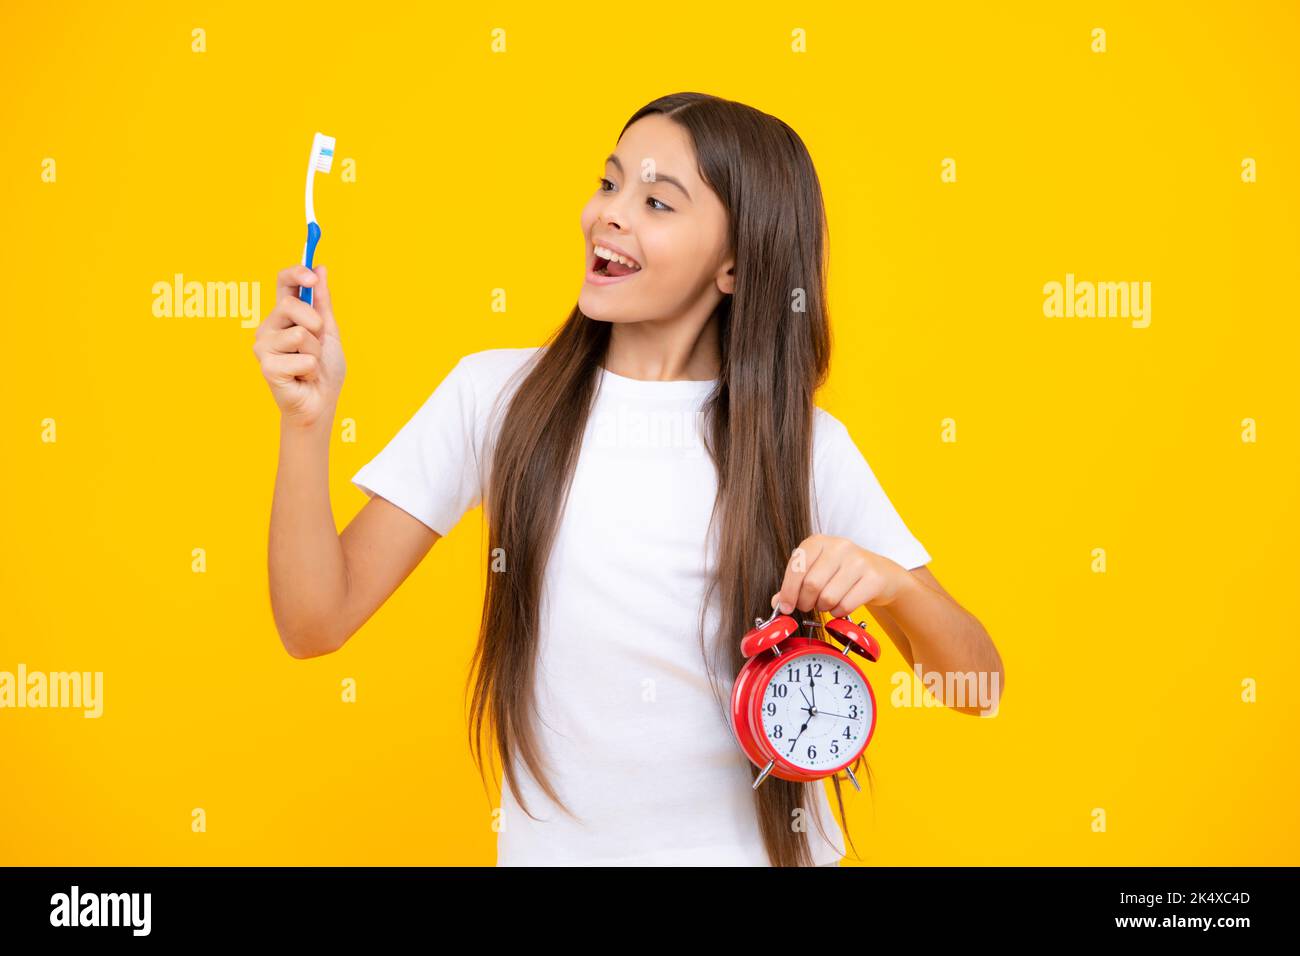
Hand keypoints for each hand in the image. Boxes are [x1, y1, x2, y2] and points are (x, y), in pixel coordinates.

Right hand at [252, 263, 345, 428]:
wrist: (321, 402)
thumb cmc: (324, 369)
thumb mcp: (328, 331)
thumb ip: (322, 302)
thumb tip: (321, 268)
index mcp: (284, 315)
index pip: (283, 283)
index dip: (296, 273)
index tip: (312, 276)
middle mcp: (269, 327)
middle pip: (291, 306)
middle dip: (315, 325)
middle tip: (317, 344)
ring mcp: (264, 346)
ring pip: (300, 334)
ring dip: (315, 352)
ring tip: (309, 364)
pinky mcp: (266, 366)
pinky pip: (301, 358)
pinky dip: (311, 369)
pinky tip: (303, 377)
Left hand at [769, 535, 909, 617]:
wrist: (880, 573)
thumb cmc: (842, 572)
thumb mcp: (817, 570)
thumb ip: (795, 584)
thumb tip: (777, 602)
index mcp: (818, 541)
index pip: (796, 567)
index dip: (788, 591)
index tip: (786, 607)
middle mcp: (839, 546)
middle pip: (812, 585)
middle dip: (805, 602)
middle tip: (808, 605)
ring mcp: (858, 561)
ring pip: (828, 597)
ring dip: (823, 608)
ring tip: (827, 603)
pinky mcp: (873, 578)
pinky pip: (846, 605)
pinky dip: (839, 612)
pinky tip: (841, 606)